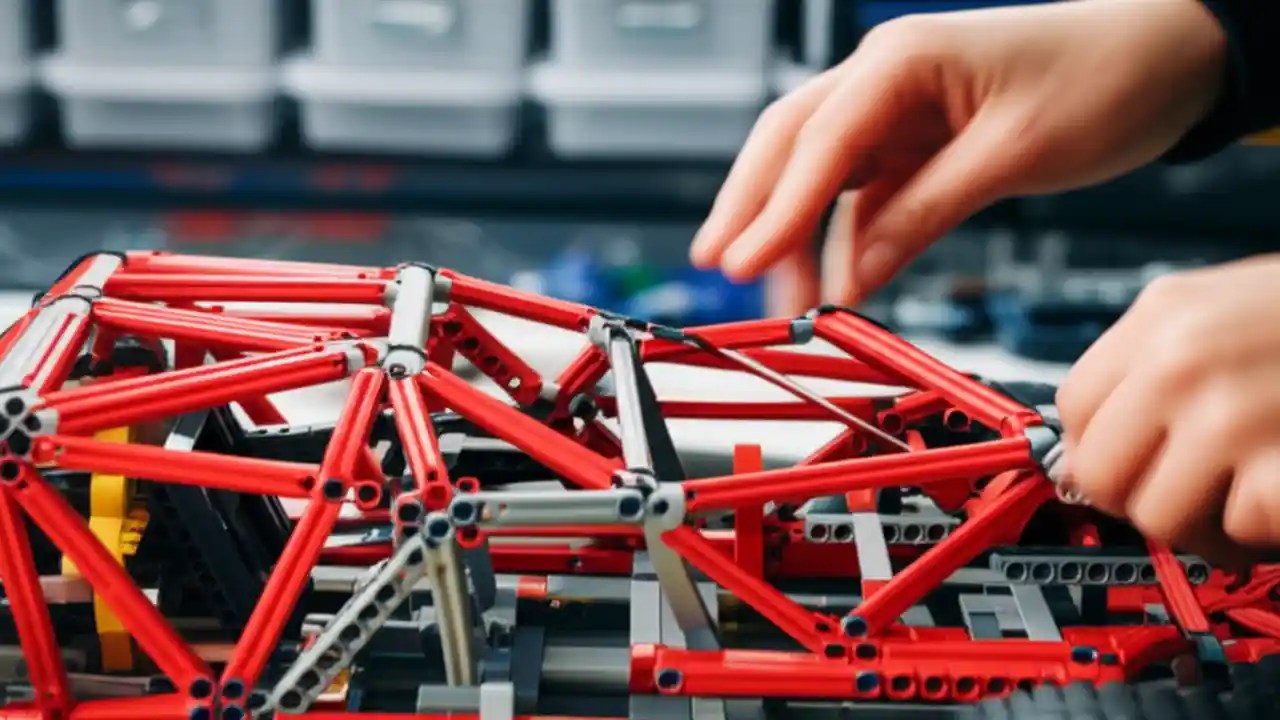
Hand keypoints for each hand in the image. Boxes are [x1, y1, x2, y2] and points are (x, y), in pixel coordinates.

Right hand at [689, 0, 1226, 312]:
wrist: (1167, 58)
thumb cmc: (1105, 76)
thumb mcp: (1016, 153)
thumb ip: (926, 212)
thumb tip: (854, 276)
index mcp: (904, 58)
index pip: (821, 138)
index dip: (776, 205)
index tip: (741, 257)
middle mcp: (886, 78)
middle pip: (791, 143)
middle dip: (751, 205)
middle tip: (719, 265)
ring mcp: (896, 111)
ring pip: (817, 171)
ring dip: (791, 229)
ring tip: (773, 289)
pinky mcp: (915, 144)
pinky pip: (860, 193)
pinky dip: (838, 235)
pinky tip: (825, 272)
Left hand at [1058, 256, 1279, 564]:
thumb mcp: (1226, 309)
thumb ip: (1153, 364)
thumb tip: (1083, 446)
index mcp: (1165, 315)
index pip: (1073, 408)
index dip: (1100, 445)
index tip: (1130, 460)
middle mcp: (1185, 362)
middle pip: (1098, 472)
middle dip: (1137, 495)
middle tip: (1185, 492)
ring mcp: (1233, 417)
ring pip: (1157, 516)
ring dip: (1201, 525)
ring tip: (1243, 500)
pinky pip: (1237, 531)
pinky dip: (1264, 528)